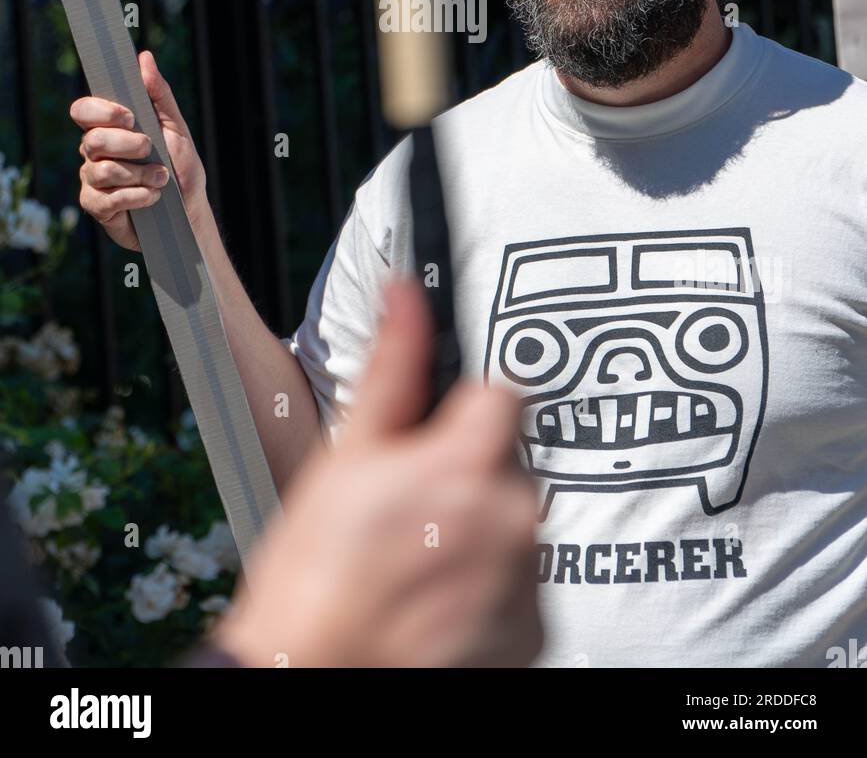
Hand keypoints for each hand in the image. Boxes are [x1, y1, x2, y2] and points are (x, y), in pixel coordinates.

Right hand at [70, 51, 206, 250]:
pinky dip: (137, 196)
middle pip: (92, 140)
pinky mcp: (96, 206)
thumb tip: (144, 57)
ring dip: (141, 174)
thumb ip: (159, 94)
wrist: (189, 211)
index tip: (129, 117)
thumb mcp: (177, 128)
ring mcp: (92, 179)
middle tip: (150, 149)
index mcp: (109, 128)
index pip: (83, 110)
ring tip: (162, 179)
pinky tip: (152, 197)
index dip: (101, 111)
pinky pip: (107, 198)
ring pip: (102, 170)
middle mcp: (94, 152)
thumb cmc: (181, 167)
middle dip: (128, 145)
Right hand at [214, 278, 542, 668]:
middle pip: (512, 461)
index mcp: (470, 464)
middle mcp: (513, 521)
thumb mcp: (347, 453)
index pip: (504, 395)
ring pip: (516, 521)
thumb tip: (405, 291)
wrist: (314, 674)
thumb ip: (393, 364)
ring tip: (419, 559)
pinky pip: (523, 582)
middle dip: (469, 472)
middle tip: (411, 506)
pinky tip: (438, 597)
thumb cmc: (316, 570)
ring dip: (481, 530)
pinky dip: (490, 585)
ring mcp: (526, 582)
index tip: (432, 438)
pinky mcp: (531, 633)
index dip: (463, 409)